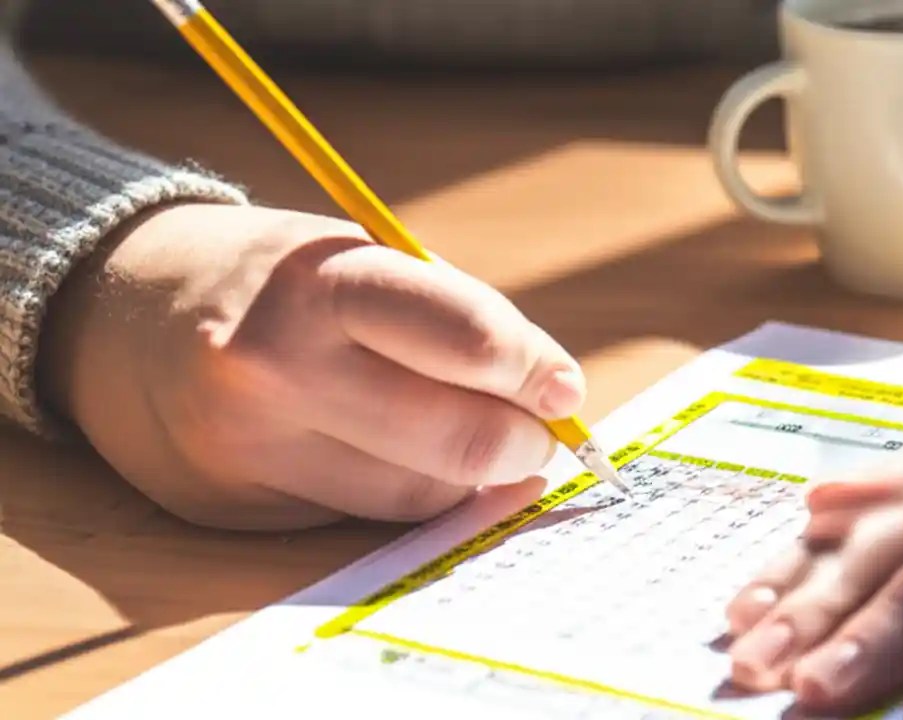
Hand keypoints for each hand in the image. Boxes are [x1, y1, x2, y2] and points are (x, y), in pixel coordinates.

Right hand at [38, 204, 583, 529]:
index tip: (564, 388)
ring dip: (468, 477)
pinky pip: (361, 518)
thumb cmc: (270, 278)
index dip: (533, 370)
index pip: (466, 339)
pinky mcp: (234, 508)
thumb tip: (549, 399)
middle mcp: (274, 369)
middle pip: (453, 440)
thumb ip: (451, 321)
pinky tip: (399, 460)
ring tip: (470, 438)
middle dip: (519, 441)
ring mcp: (247, 449)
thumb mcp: (357, 258)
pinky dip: (404, 495)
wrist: (118, 312)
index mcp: (318, 281)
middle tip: (537, 431)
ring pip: (415, 497)